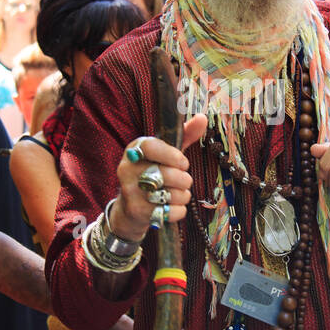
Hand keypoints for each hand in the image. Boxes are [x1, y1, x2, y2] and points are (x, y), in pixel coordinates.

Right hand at [111, 115, 208, 240]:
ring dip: (183, 195)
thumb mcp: (166, 153)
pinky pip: (171, 211)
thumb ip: (185, 135)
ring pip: (171, 194)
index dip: (172, 155)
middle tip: (183, 180)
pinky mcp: (137, 211)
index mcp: (135, 150)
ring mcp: (130, 191)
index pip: (152, 147)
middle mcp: (127, 169)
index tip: (183, 162)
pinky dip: (179, 210)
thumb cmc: (153, 174)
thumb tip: (202, 118)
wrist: (131, 208)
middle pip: (166, 174)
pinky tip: (171, 207)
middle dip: (184, 179)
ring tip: (177, 193)